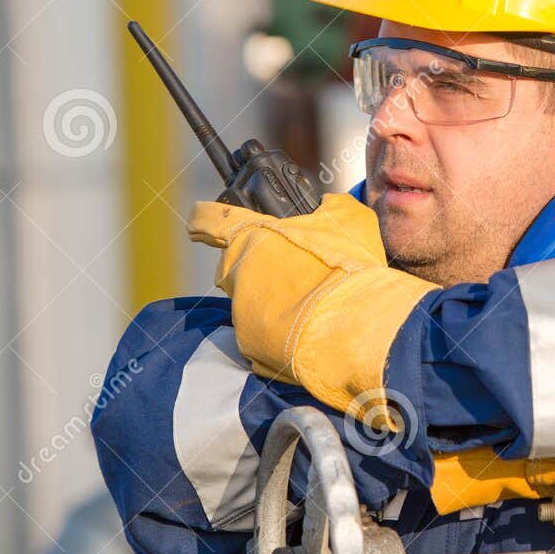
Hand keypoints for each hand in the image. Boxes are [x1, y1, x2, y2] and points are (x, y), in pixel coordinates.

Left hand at [187, 191, 436, 418]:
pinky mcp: (251, 349)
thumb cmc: (348, 270)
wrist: (355, 328)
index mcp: (252, 237)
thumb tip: (328, 204)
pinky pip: (261, 338)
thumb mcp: (349, 220)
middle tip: (295, 275)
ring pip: (250, 305)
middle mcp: (237, 275)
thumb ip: (331, 206)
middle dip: (256, 271)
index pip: (211, 220)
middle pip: (232, 268)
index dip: (205, 219)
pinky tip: (310, 333)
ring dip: (274, 305)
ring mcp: (241, 315)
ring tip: (313, 308)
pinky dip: (280, 336)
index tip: (199, 224)